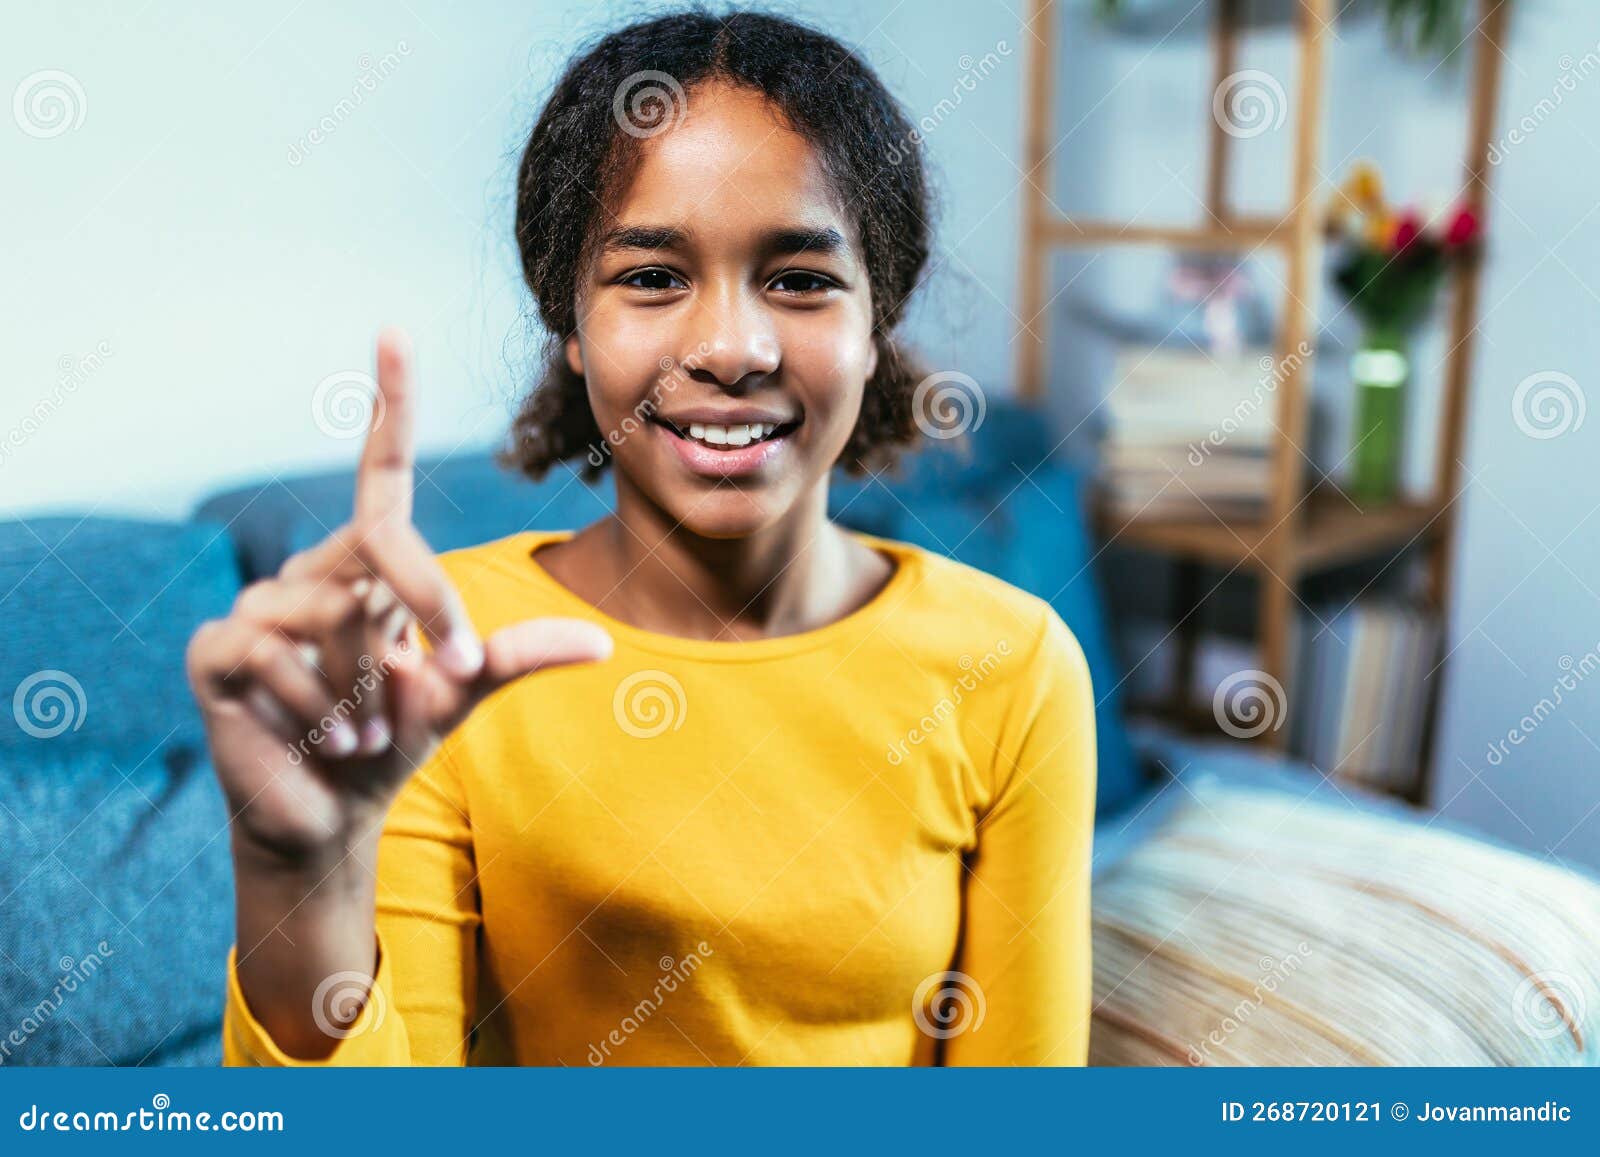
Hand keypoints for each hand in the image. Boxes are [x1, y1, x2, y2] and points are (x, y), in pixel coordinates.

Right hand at [186, 328, 612, 864]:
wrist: (334, 811)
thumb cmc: (396, 737)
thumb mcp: (464, 691)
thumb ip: (519, 657)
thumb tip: (605, 646)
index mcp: (367, 566)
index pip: (378, 472)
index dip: (389, 402)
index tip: (396, 331)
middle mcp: (310, 570)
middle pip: (382, 552)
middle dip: (429, 618)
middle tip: (444, 681)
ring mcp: (257, 606)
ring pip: (333, 618)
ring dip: (366, 691)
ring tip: (359, 731)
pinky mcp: (216, 649)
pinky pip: (276, 657)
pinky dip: (316, 712)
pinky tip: (319, 742)